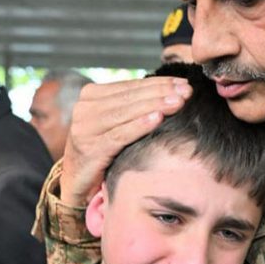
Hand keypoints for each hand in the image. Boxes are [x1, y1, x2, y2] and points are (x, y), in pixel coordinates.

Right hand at [59, 76, 191, 204]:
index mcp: (92, 96)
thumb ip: (131, 106)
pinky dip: (139, 125)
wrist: (77, 181)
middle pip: (131, 97)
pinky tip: (157, 119)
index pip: (131, 85)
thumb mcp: (114, 123)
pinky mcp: (90, 148)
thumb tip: (170, 91)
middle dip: (162, 92)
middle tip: (187, 91)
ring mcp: (85, 128)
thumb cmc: (102, 149)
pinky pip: (119, 135)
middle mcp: (85, 108)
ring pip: (126, 112)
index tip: (184, 83)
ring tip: (178, 102)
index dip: (159, 82)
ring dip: (155, 105)